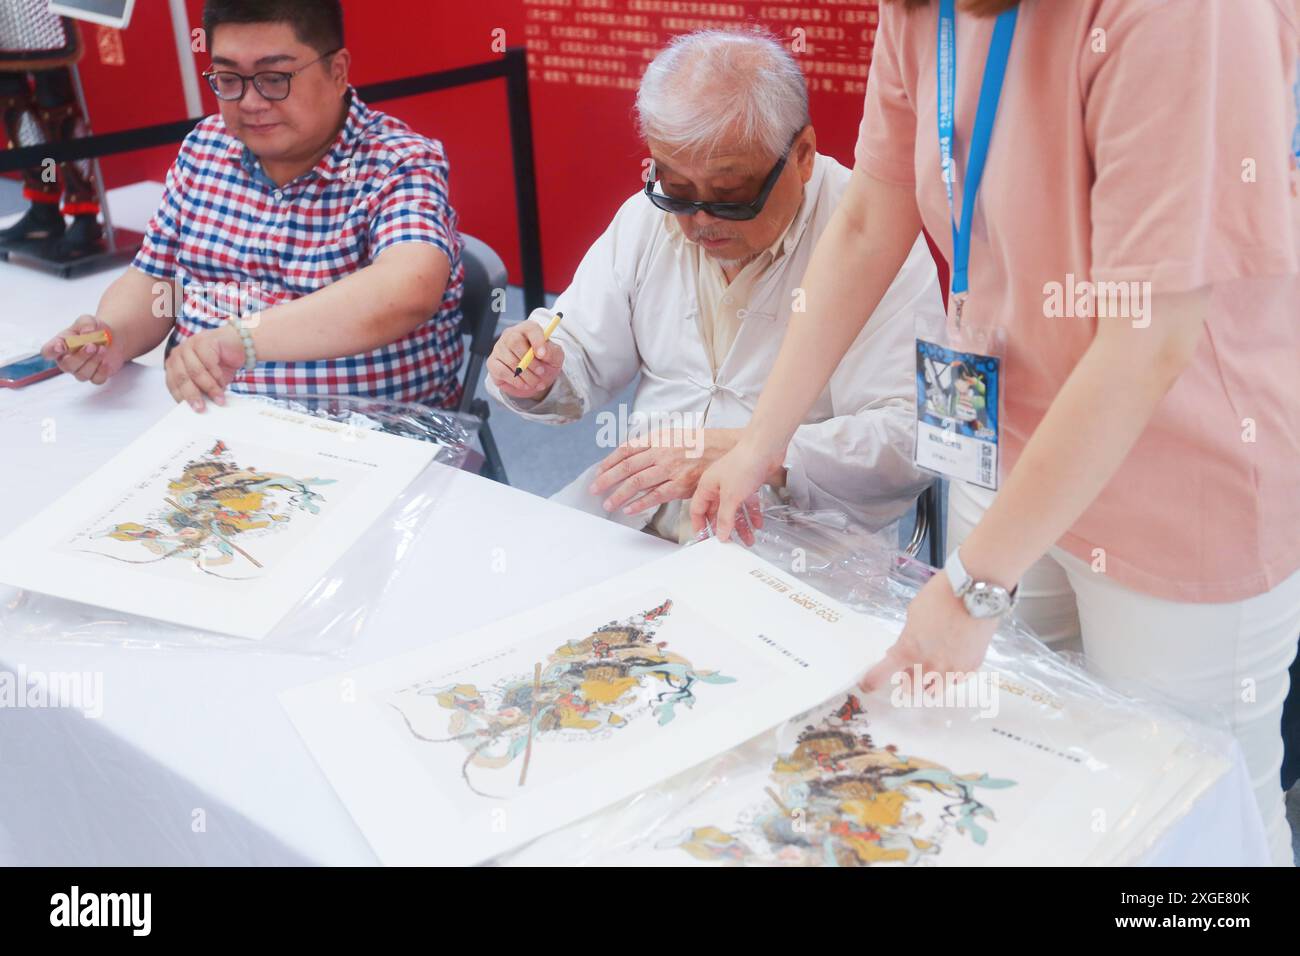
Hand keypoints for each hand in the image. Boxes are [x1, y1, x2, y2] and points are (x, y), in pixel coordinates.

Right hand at [41, 315, 126, 385]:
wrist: (111, 336)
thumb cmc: (92, 329)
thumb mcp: (88, 320)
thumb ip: (86, 323)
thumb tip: (87, 332)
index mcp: (59, 345)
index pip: (48, 351)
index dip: (51, 351)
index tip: (60, 346)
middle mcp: (67, 360)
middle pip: (67, 365)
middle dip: (81, 356)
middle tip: (92, 345)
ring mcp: (80, 370)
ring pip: (82, 374)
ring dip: (93, 361)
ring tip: (102, 348)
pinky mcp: (95, 376)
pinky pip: (96, 379)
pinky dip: (102, 371)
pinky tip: (106, 361)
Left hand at [165, 325, 244, 411]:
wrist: (238, 344)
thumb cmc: (221, 363)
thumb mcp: (207, 381)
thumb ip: (199, 390)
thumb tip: (197, 407)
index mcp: (174, 364)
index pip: (172, 383)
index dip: (181, 397)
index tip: (191, 410)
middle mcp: (178, 353)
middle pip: (182, 377)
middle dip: (193, 395)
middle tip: (201, 408)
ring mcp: (189, 345)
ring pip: (195, 371)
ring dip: (209, 388)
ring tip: (219, 399)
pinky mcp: (203, 340)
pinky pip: (208, 362)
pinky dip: (217, 376)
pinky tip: (224, 383)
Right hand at [487, 320, 564, 399]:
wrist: (535, 379)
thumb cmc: (545, 363)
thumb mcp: (555, 357)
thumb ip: (552, 352)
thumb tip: (544, 351)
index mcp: (527, 329)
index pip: (530, 328)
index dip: (537, 340)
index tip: (543, 355)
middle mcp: (510, 335)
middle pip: (514, 342)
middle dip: (530, 361)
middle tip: (541, 372)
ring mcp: (499, 348)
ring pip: (510, 360)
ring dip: (527, 375)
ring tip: (537, 382)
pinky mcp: (492, 363)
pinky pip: (502, 372)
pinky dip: (516, 381)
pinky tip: (525, 385)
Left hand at [589, 428, 751, 527]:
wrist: (727, 449)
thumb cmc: (702, 443)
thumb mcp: (674, 435)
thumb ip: (655, 444)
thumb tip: (634, 456)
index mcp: (658, 438)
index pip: (626, 449)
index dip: (609, 461)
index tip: (598, 471)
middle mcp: (661, 452)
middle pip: (627, 467)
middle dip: (607, 479)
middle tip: (594, 489)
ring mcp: (670, 469)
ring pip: (637, 483)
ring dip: (618, 494)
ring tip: (608, 503)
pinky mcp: (680, 484)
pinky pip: (655, 496)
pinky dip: (639, 503)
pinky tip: (628, 509)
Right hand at [689, 435, 786, 542]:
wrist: (766, 447)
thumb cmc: (744, 463)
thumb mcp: (731, 497)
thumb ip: (725, 518)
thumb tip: (721, 534)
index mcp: (707, 486)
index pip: (697, 509)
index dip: (699, 525)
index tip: (703, 538)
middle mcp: (719, 485)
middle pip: (717, 512)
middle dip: (724, 528)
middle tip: (727, 543)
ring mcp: (734, 484)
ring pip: (734, 509)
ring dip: (741, 525)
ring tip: (747, 539)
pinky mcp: (748, 484)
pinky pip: (748, 503)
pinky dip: (752, 514)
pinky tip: (757, 523)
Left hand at [858, 573, 996, 692]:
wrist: (976, 591)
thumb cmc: (940, 595)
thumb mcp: (913, 614)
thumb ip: (907, 637)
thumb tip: (905, 649)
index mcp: (908, 650)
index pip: (882, 674)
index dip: (872, 681)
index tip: (867, 685)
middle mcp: (928, 666)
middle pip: (910, 689)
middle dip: (906, 681)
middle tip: (908, 669)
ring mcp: (951, 670)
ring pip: (934, 692)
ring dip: (928, 683)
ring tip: (931, 669)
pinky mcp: (971, 668)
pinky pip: (955, 681)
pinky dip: (950, 676)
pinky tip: (951, 661)